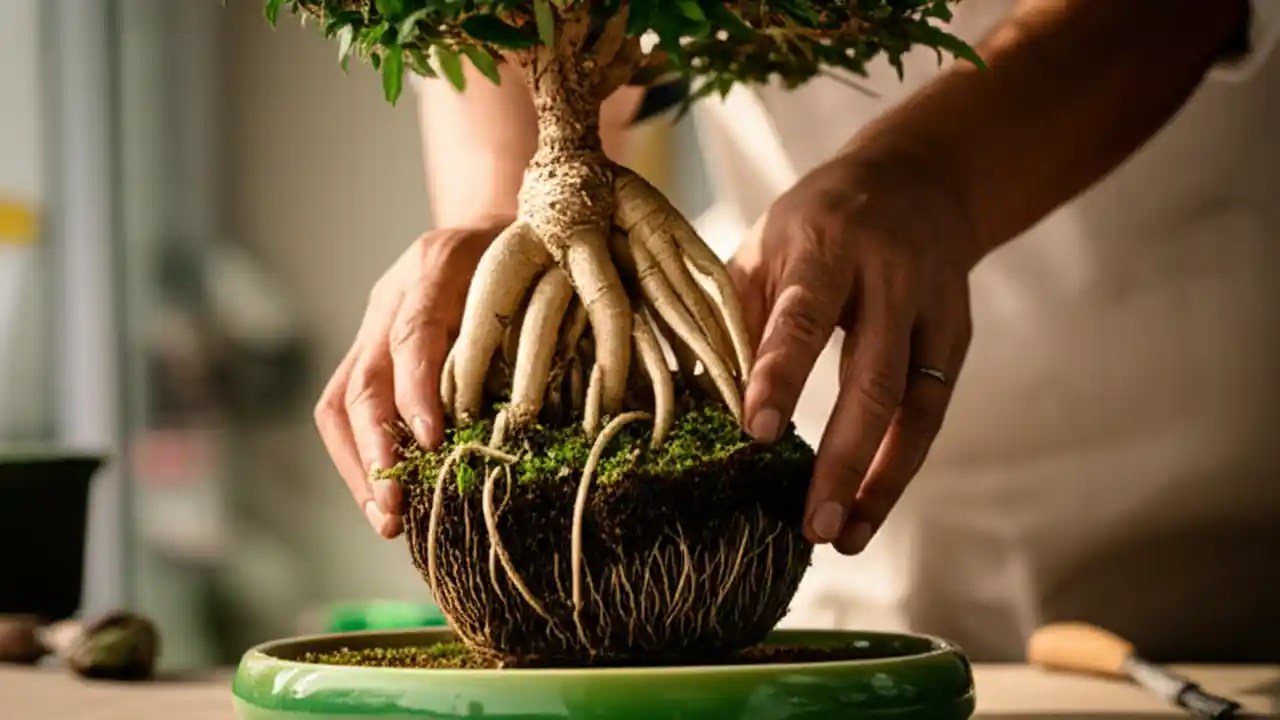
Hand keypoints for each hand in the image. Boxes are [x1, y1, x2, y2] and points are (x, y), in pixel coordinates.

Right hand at [314, 215, 512, 537]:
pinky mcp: (366, 352)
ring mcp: (371, 325)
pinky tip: (384, 499)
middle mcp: (391, 296)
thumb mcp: (535, 267)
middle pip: (364, 379)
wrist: (490, 222)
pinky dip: (360, 458)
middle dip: (378, 448)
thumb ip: (527, 319)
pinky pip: (342, 410)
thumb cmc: (524, 251)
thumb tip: (538, 406)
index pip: (413, 336)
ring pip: (338, 402)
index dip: (418, 392)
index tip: (435, 442)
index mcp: (436, 266)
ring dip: (359, 465)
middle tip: (397, 505)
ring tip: (386, 520)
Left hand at [729, 151, 976, 554]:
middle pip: (874, 377)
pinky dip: (899, 464)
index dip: (782, 373)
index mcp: (828, 246)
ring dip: (881, 480)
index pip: (804, 315)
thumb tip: (699, 396)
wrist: (919, 181)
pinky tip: (869, 508)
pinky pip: (931, 412)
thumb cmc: (818, 221)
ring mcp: (933, 310)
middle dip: (843, 458)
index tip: (758, 432)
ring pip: (915, 406)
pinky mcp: (957, 338)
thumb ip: (738, 313)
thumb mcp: (767, 244)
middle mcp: (890, 277)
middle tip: (812, 525)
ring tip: (844, 537)